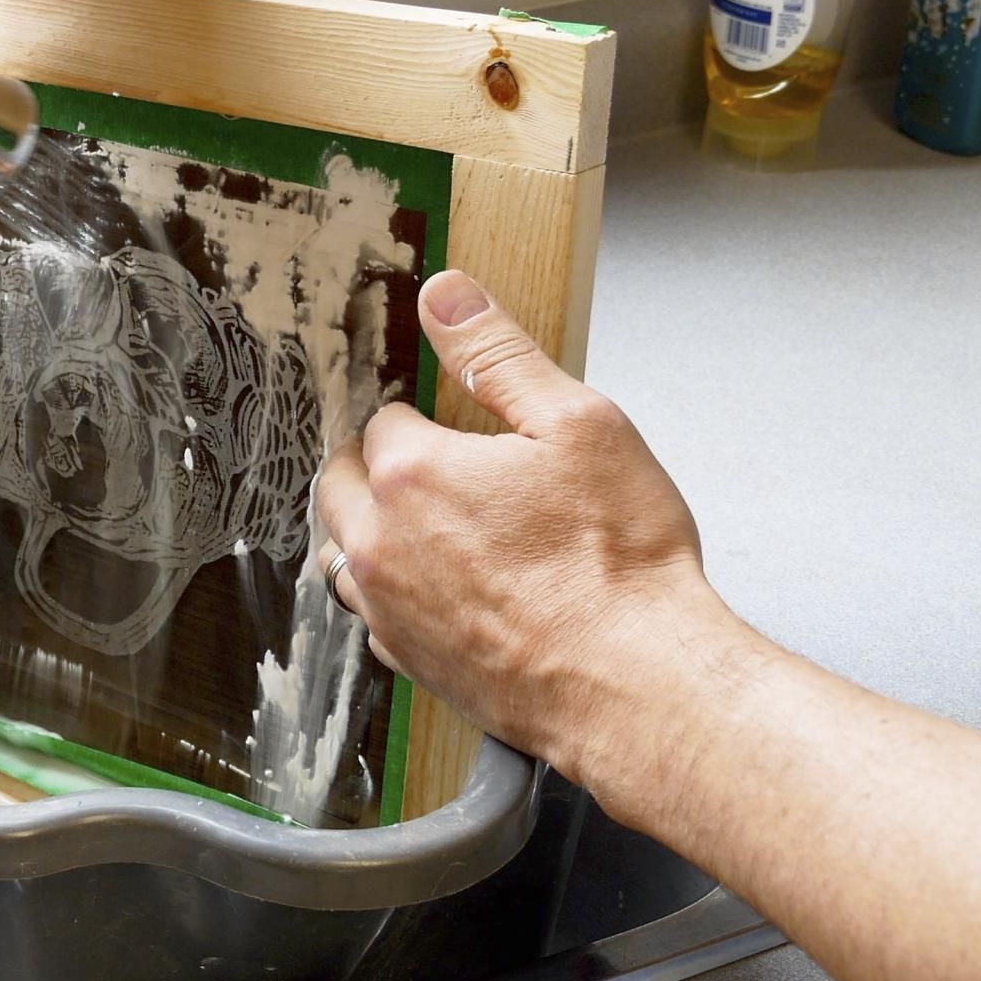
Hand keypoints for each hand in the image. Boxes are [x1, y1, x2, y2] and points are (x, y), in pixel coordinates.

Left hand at [316, 270, 716, 784]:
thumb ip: (497, 353)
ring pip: (345, 551)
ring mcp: (388, 610)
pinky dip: (399, 593)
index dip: (422, 418)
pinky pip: (376, 612)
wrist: (638, 685)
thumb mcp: (577, 425)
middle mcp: (378, 545)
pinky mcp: (408, 662)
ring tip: (441, 527)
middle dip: (378, 466)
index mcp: (410, 476)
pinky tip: (452, 590)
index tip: (455, 428)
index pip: (383, 421)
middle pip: (342, 482)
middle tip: (438, 466)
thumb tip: (445, 294)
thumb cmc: (618, 563)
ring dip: (376, 531)